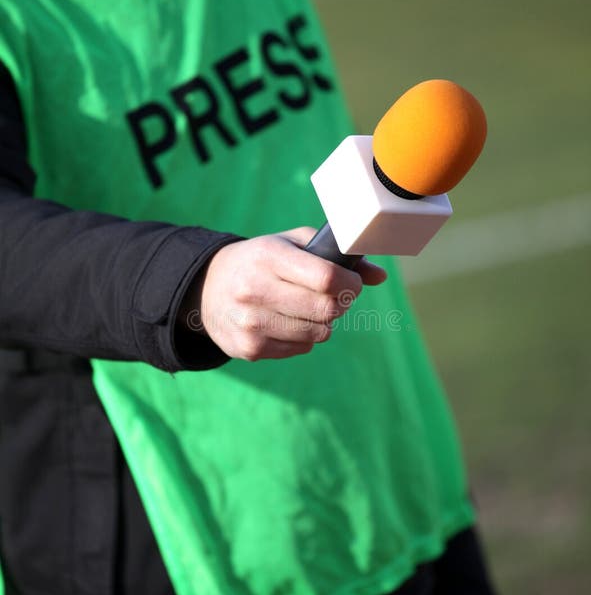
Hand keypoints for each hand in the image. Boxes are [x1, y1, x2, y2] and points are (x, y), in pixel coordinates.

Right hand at [188, 227, 386, 360]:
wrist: (206, 289)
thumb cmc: (261, 261)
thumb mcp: (291, 245)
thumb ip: (335, 255)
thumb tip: (379, 276)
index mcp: (267, 257)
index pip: (326, 278)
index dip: (351, 283)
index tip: (353, 282)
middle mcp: (255, 290)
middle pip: (326, 310)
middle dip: (342, 304)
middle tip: (336, 297)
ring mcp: (251, 323)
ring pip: (317, 333)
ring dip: (323, 323)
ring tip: (308, 308)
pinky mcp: (249, 349)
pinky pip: (301, 349)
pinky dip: (304, 337)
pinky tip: (288, 321)